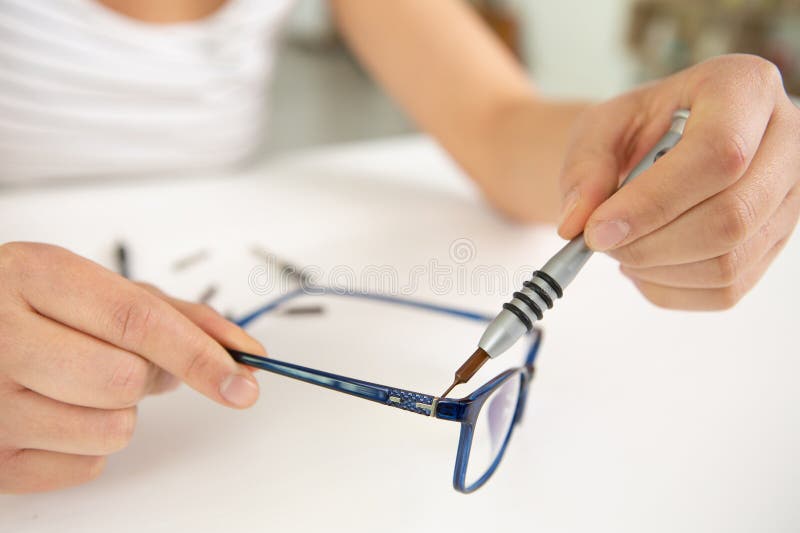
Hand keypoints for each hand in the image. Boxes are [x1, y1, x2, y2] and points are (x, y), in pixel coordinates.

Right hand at [0, 242, 264, 492]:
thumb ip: (173, 314)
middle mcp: (1, 338)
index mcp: (33, 276)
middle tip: (118, 358)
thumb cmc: (31, 308)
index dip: (198, 352)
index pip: (136, 320)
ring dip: (117, 412)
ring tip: (76, 383)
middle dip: (145, 375)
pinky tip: (56, 412)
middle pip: (127, 380)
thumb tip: (242, 351)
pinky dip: (88, 445)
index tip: (242, 378)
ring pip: (112, 431)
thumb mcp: (93, 288)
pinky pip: (87, 467)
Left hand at [557, 54, 799, 309]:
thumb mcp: (600, 128)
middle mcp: (785, 142)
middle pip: (731, 217)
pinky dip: (669, 289)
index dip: (653, 202)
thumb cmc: (635, 130)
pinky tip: (643, 265)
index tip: (596, 230)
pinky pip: (726, 290)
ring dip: (657, 269)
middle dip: (651, 244)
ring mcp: (788, 198)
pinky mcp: (774, 243)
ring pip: (730, 262)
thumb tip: (576, 224)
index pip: (718, 153)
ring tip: (621, 247)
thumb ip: (584, 168)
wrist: (656, 147)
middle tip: (601, 242)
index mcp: (744, 89)